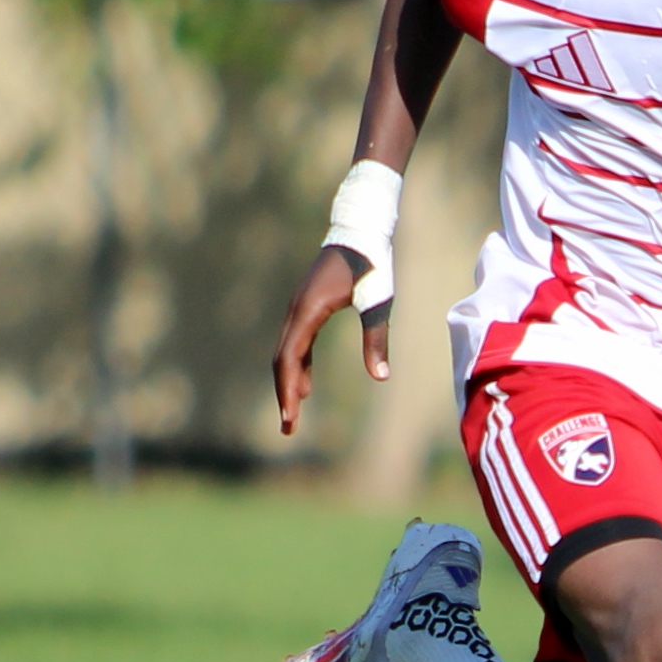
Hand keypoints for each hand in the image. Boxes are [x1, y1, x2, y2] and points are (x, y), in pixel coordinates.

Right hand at [270, 246, 385, 435]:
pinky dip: (297, 365)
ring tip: (295, 413)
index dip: (287, 391)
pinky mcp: (306, 308)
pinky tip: (305, 383)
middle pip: (281, 360)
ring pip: (286, 352)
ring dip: (288, 382)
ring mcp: (298, 309)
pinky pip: (295, 343)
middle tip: (289, 428)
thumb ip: (377, 339)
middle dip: (284, 395)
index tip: (291, 418)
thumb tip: (381, 377)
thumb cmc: (371, 265)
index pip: (289, 359)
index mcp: (308, 312)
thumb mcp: (378, 302)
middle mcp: (296, 312)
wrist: (359, 233)